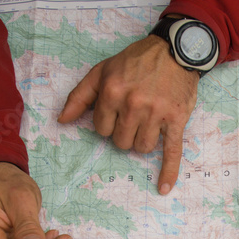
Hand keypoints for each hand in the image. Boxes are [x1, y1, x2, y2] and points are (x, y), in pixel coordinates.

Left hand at [58, 35, 199, 194]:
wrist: (174, 50)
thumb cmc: (136, 61)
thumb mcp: (103, 71)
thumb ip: (80, 96)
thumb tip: (61, 120)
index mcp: (113, 92)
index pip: (101, 129)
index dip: (108, 123)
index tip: (117, 112)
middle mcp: (134, 104)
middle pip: (121, 142)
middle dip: (125, 133)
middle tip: (133, 117)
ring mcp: (156, 114)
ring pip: (141, 148)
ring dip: (142, 142)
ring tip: (148, 123)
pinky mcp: (176, 120)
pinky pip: (172, 151)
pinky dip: (169, 171)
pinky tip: (164, 188)